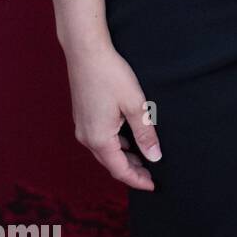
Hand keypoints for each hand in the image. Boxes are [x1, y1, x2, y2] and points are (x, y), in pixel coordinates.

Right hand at [65, 40, 161, 188]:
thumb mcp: (134, 104)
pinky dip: (115, 145)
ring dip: (123, 158)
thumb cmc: (110, 74)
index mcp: (99, 138)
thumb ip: (145, 133)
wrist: (86, 52)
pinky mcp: (83, 117)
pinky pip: (100, 140)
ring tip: (144, 158)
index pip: (120, 170)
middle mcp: (87, 137)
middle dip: (131, 171)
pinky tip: (127, 139)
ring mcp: (82, 127)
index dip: (137, 180)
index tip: (153, 185)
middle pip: (111, 163)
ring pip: (105, 152)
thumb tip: (154, 156)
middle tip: (151, 174)